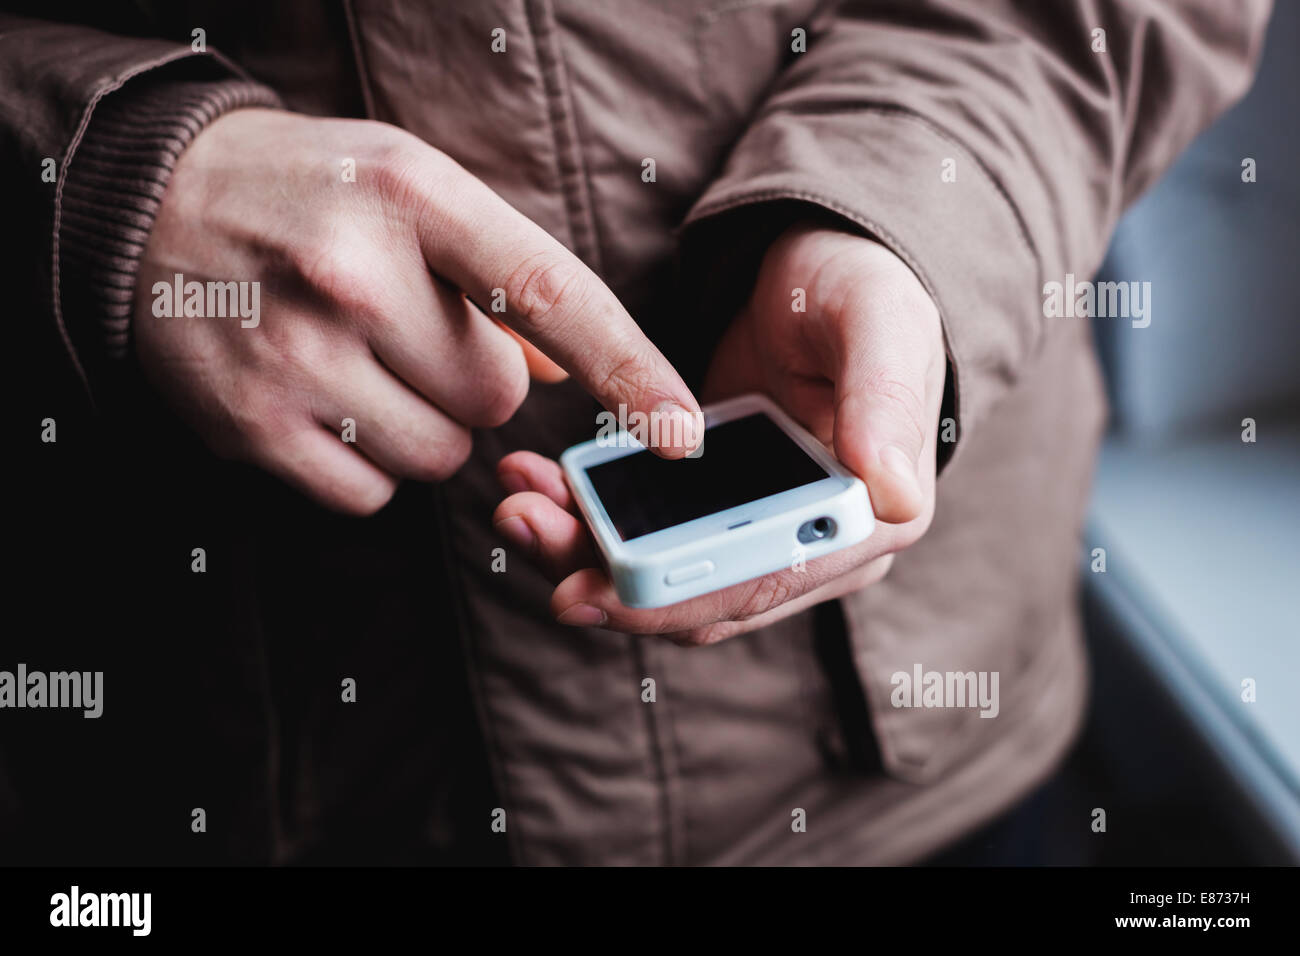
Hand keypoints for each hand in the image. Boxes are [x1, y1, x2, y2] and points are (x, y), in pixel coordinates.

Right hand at [134, 108, 701, 513]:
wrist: (151, 205)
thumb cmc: (311, 195)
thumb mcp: (413, 189)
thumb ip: (502, 272)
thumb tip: (568, 372)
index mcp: (414, 197)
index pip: (550, 292)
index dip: (628, 368)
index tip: (683, 431)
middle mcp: (353, 275)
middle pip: (495, 399)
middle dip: (472, 381)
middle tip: (408, 333)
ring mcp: (297, 355)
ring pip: (440, 456)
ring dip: (423, 427)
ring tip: (361, 364)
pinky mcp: (252, 425)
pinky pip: (372, 494)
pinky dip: (367, 465)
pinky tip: (325, 401)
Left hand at [493, 224, 944, 643]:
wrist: (821, 272)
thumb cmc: (861, 289)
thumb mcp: (880, 326)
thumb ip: (885, 406)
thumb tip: (896, 497)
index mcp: (870, 521)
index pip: (765, 582)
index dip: (679, 596)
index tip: (593, 587)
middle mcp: (816, 547)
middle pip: (701, 598)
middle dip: (605, 576)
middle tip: (520, 525)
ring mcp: (759, 535)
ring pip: (665, 579)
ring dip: (585, 550)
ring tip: (515, 503)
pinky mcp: (713, 512)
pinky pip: (648, 538)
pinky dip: (591, 519)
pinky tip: (539, 481)